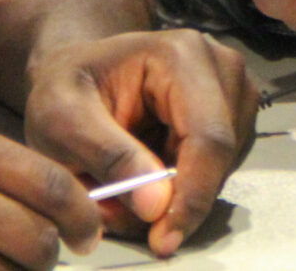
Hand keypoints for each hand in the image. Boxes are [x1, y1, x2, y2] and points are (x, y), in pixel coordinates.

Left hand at [22, 30, 258, 258]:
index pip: (208, 137)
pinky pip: (216, 169)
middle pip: (219, 157)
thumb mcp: (62, 117)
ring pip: (220, 169)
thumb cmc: (66, 88)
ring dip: (175, 196)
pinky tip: (144, 177)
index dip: (191, 196)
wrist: (78, 76)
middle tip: (118, 214)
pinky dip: (181, 187)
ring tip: (121, 189)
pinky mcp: (233, 117)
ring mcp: (233, 91)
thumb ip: (108, 155)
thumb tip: (157, 204)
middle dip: (175, 201)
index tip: (162, 240)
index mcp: (182, 55)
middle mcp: (221, 67)